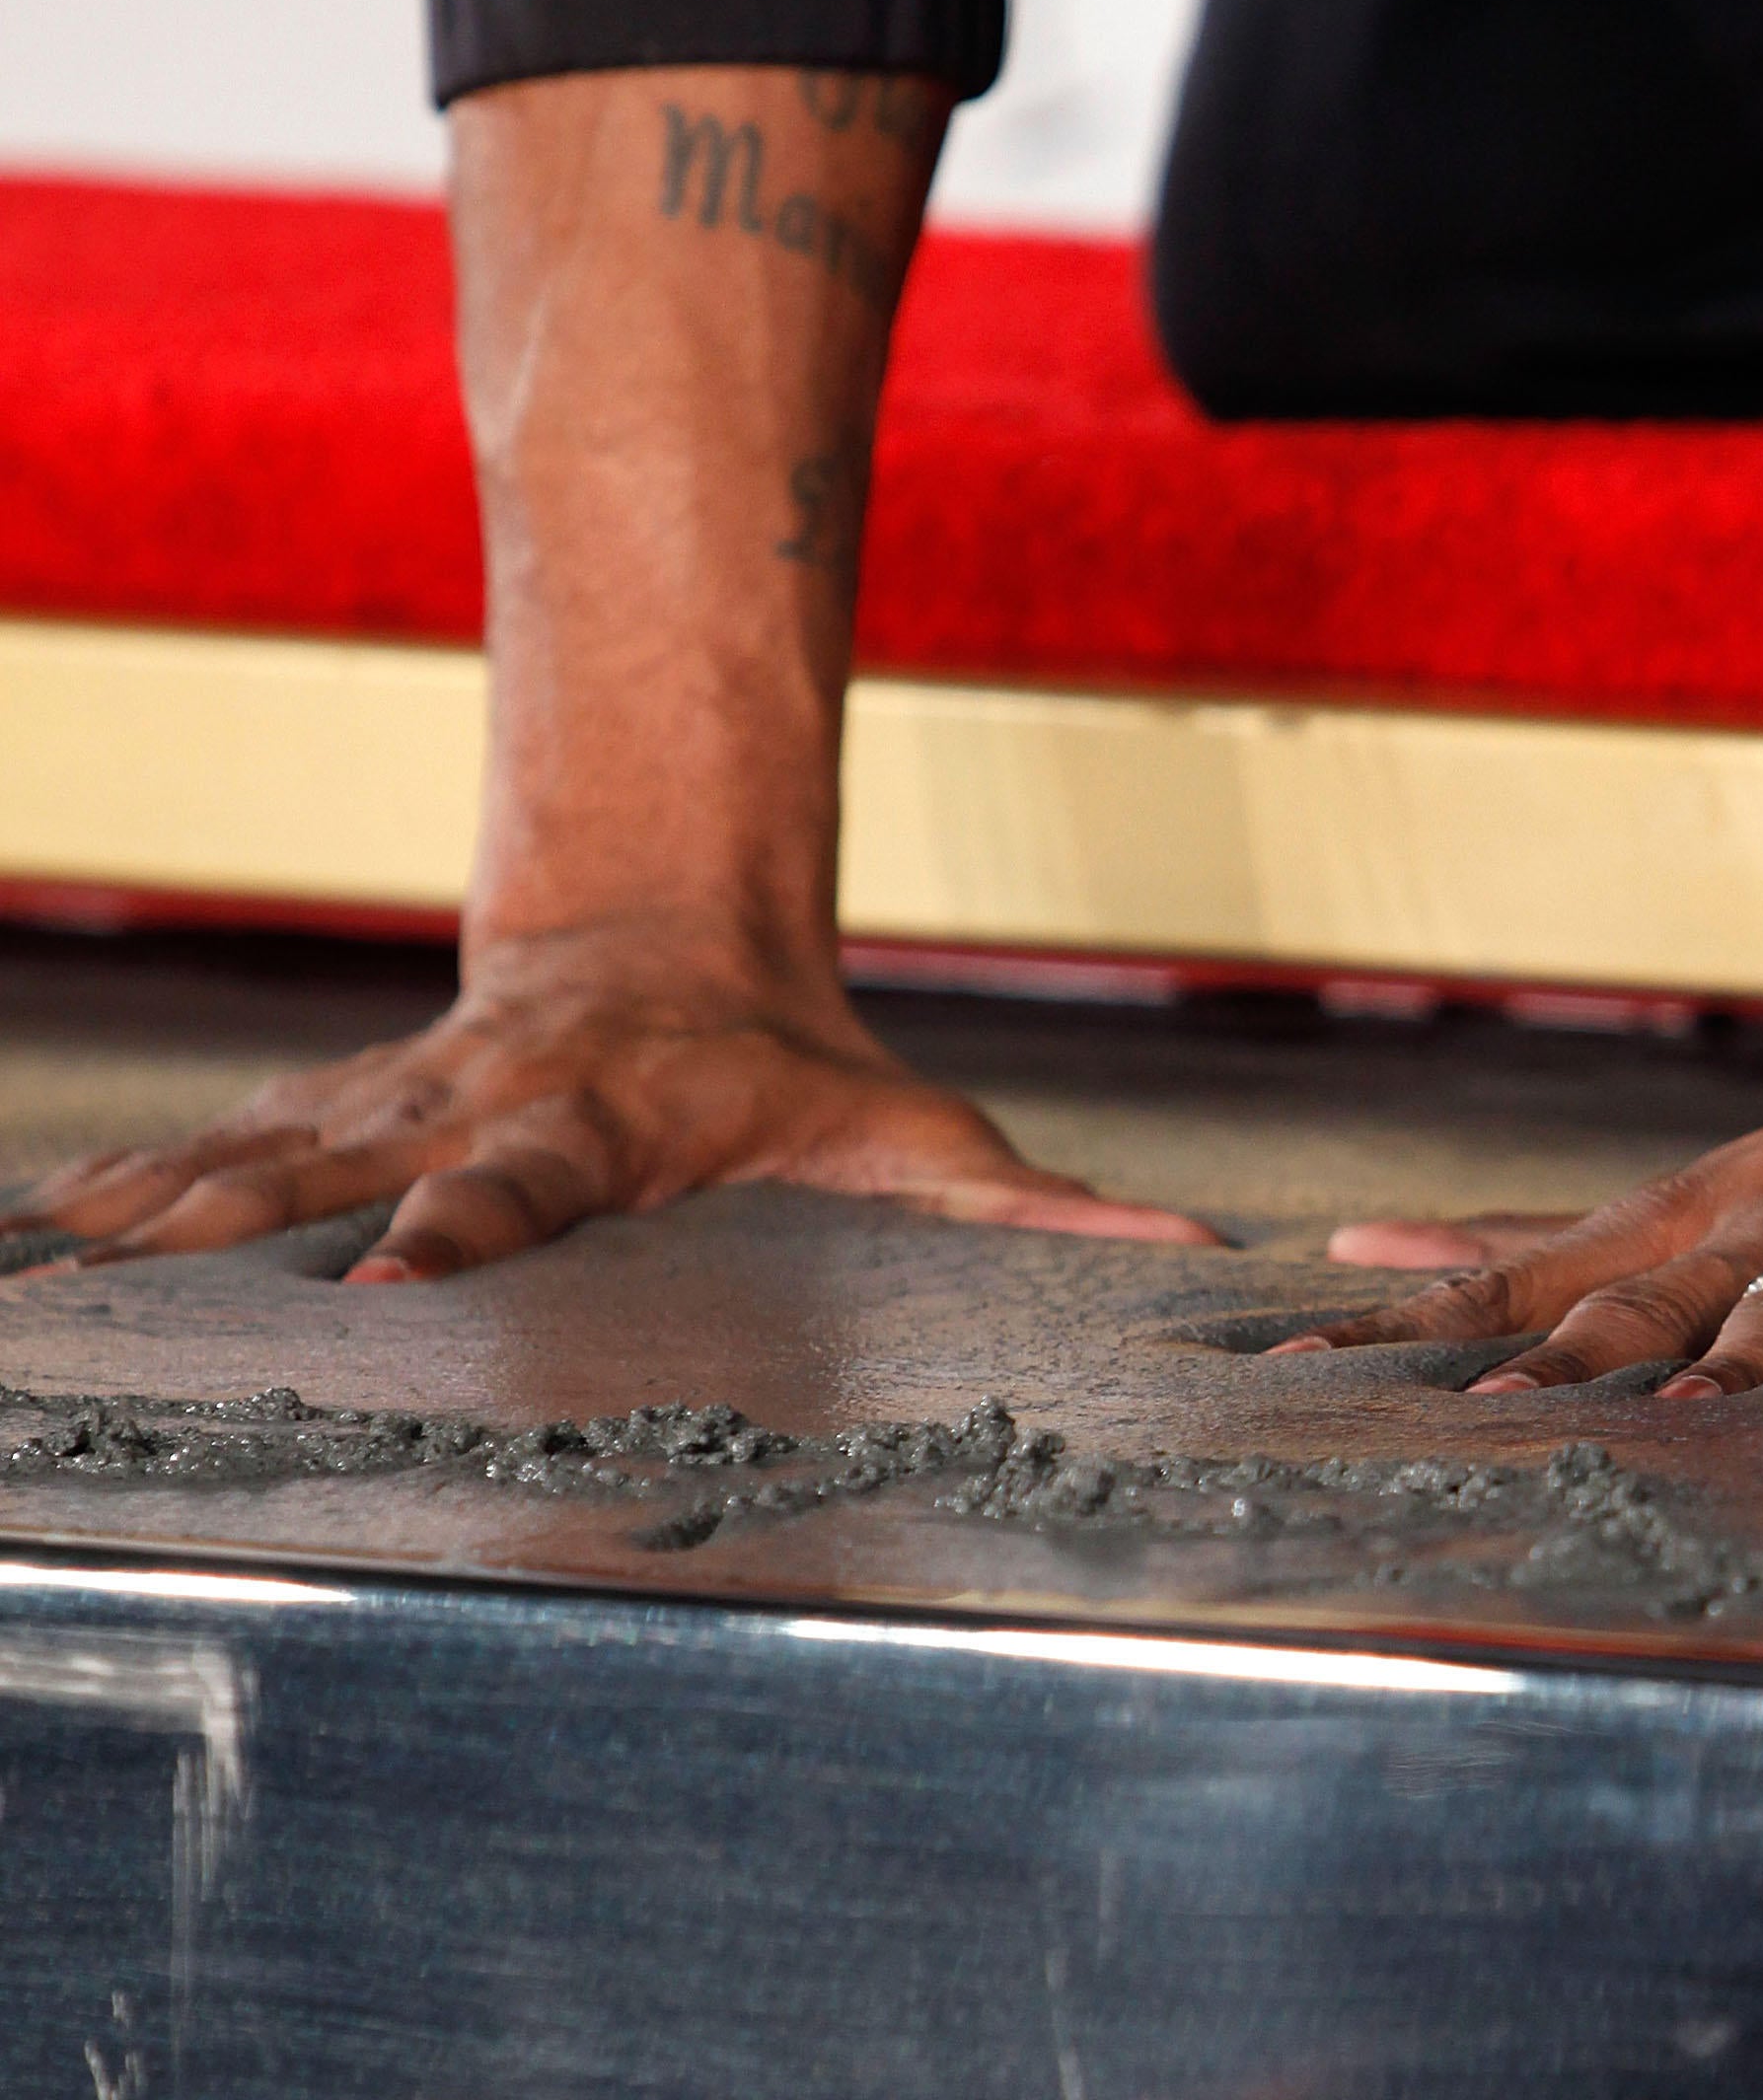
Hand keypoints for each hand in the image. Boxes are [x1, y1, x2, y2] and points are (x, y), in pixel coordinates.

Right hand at [1, 926, 1215, 1280]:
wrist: (675, 942)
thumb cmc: (800, 1075)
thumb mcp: (918, 1132)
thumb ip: (1038, 1212)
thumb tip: (1187, 1263)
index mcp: (608, 1122)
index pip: (528, 1182)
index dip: (464, 1226)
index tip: (392, 1280)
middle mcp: (484, 1106)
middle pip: (357, 1161)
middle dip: (254, 1214)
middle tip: (140, 1265)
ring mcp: (403, 1102)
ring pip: (263, 1146)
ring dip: (155, 1201)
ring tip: (54, 1260)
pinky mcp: (351, 1107)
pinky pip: (227, 1147)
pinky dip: (137, 1188)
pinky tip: (51, 1242)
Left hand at [1289, 1040, 1762, 1396]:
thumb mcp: (1704, 1197)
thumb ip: (1553, 1245)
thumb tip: (1383, 1251)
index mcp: (1698, 1217)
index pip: (1532, 1279)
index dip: (1424, 1327)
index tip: (1309, 1372)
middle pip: (1656, 1298)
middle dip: (1568, 1361)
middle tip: (1487, 1417)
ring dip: (1749, 1363)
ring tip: (1696, 1420)